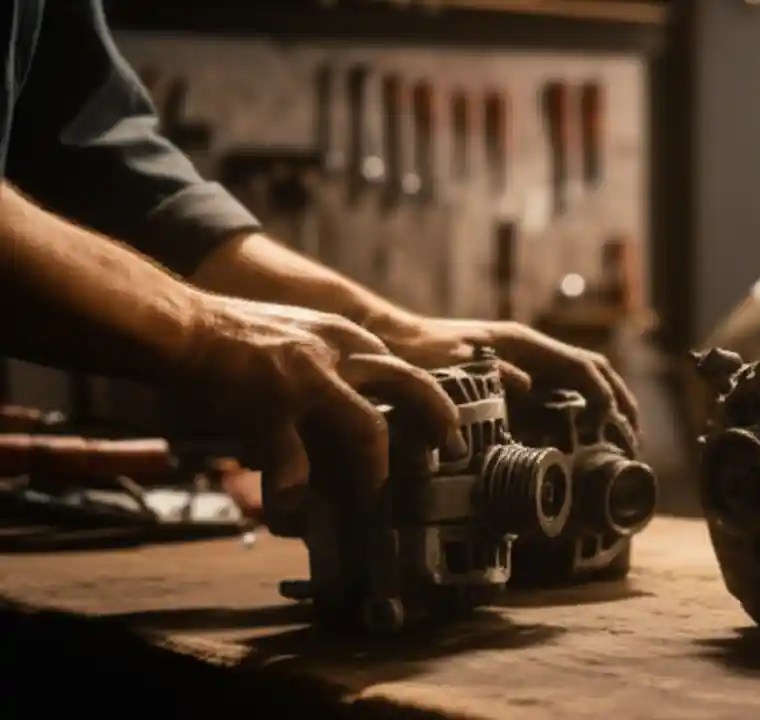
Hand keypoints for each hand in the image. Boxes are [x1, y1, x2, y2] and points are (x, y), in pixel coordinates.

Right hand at [168, 294, 461, 530]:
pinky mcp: (270, 406)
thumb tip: (346, 426)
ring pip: (367, 432)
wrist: (177, 326)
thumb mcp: (297, 338)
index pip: (403, 366)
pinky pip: (295, 466)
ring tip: (373, 506)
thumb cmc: (233, 340)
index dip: (430, 401)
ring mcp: (307, 379)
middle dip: (439, 420)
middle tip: (450, 453)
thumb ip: (329, 374)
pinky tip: (290, 517)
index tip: (446, 430)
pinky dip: (297, 498)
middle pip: (410, 383)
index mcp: (345, 338)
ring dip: (375, 476)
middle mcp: (336, 354)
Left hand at [372, 315, 639, 429]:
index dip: (604, 397)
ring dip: (604, 407)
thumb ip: (489, 374)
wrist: (386, 343)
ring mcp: (522, 363)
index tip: (613, 427)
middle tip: (632, 440)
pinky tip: (579, 439)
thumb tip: (529, 387)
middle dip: (619, 402)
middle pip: (592, 372)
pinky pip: (557, 394)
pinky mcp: (511, 379)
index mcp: (522, 343)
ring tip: (619, 441)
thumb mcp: (452, 366)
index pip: (582, 368)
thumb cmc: (415, 354)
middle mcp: (529, 351)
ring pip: (579, 382)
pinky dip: (578, 413)